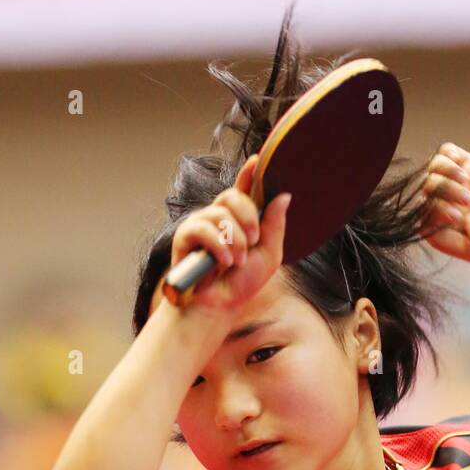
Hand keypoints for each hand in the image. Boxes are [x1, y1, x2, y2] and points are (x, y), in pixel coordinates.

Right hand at [168, 155, 290, 312]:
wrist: (217, 308)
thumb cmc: (240, 286)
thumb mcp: (268, 255)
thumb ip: (275, 226)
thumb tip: (284, 195)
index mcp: (238, 221)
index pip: (243, 190)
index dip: (249, 174)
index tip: (258, 160)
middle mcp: (218, 218)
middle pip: (231, 195)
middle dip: (247, 216)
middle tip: (253, 239)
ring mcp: (200, 225)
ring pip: (220, 213)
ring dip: (235, 240)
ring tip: (237, 262)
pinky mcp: (185, 236)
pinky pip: (203, 228)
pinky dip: (218, 246)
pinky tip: (223, 263)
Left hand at [420, 142, 469, 262]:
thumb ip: (443, 241)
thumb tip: (420, 226)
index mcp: (443, 223)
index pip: (421, 210)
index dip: (433, 210)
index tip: (456, 216)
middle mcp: (447, 201)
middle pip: (426, 187)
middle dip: (444, 192)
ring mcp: (457, 182)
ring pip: (433, 167)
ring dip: (446, 172)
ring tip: (467, 181)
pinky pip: (446, 152)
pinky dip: (449, 155)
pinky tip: (463, 163)